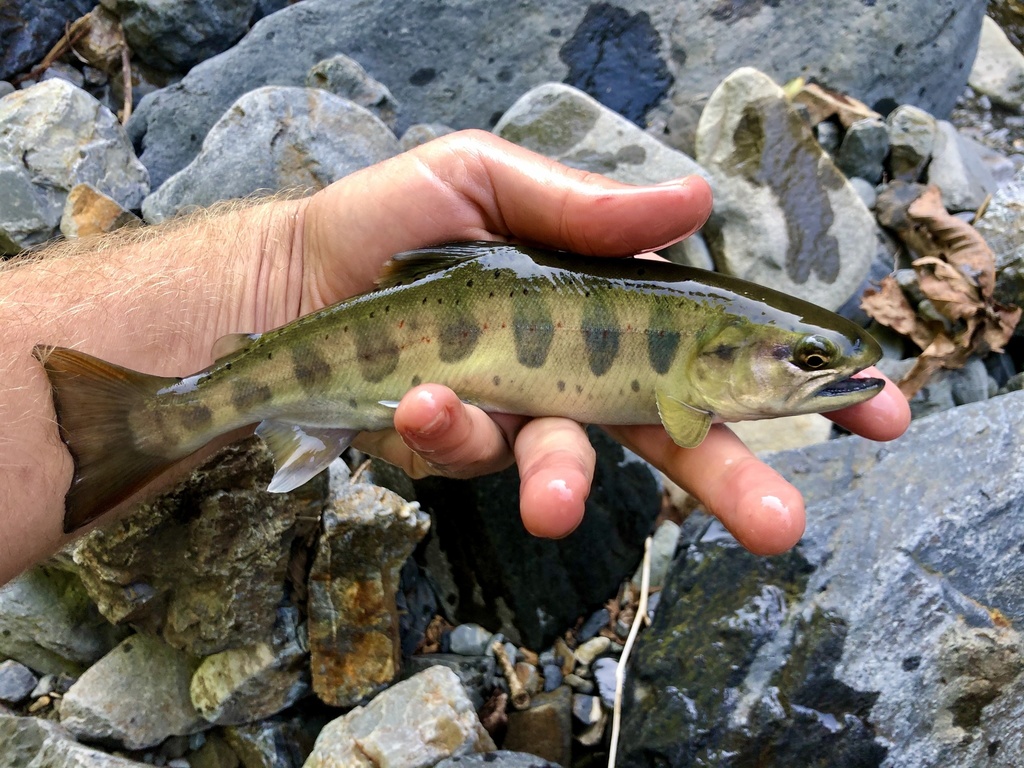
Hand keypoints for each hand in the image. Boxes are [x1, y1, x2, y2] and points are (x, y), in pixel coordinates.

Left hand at [302, 131, 910, 554]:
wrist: (291, 278)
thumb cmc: (393, 224)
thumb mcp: (486, 181)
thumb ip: (583, 205)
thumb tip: (697, 200)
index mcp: (602, 306)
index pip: (713, 345)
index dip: (791, 379)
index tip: (875, 410)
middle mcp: (572, 371)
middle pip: (669, 434)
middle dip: (728, 480)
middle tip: (782, 525)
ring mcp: (514, 417)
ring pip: (568, 466)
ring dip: (567, 484)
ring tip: (552, 497)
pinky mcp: (452, 446)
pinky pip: (469, 454)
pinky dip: (450, 430)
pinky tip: (421, 397)